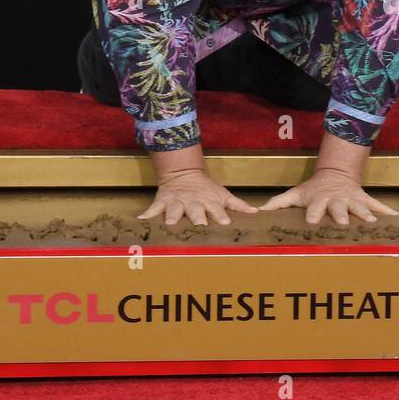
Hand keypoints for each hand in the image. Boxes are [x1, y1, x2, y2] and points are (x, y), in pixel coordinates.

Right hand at [138, 168, 257, 226]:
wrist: (184, 173)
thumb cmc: (207, 190)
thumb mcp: (224, 196)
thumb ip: (239, 206)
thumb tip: (257, 213)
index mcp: (209, 203)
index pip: (217, 210)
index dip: (221, 216)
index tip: (225, 223)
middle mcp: (194, 203)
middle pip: (196, 212)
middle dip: (197, 219)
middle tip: (199, 226)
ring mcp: (178, 202)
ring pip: (175, 210)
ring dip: (173, 216)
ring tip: (170, 224)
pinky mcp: (163, 201)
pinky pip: (154, 208)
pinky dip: (148, 214)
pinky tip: (141, 220)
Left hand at [259, 167, 398, 226]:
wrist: (335, 174)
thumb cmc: (313, 190)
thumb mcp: (296, 194)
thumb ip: (278, 203)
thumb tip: (259, 211)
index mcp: (319, 201)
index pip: (314, 208)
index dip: (313, 215)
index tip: (311, 224)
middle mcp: (336, 201)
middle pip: (339, 209)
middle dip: (342, 215)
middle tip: (344, 224)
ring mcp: (351, 199)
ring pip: (359, 207)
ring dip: (366, 214)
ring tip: (373, 223)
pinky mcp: (363, 198)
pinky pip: (376, 204)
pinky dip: (386, 210)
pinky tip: (396, 216)